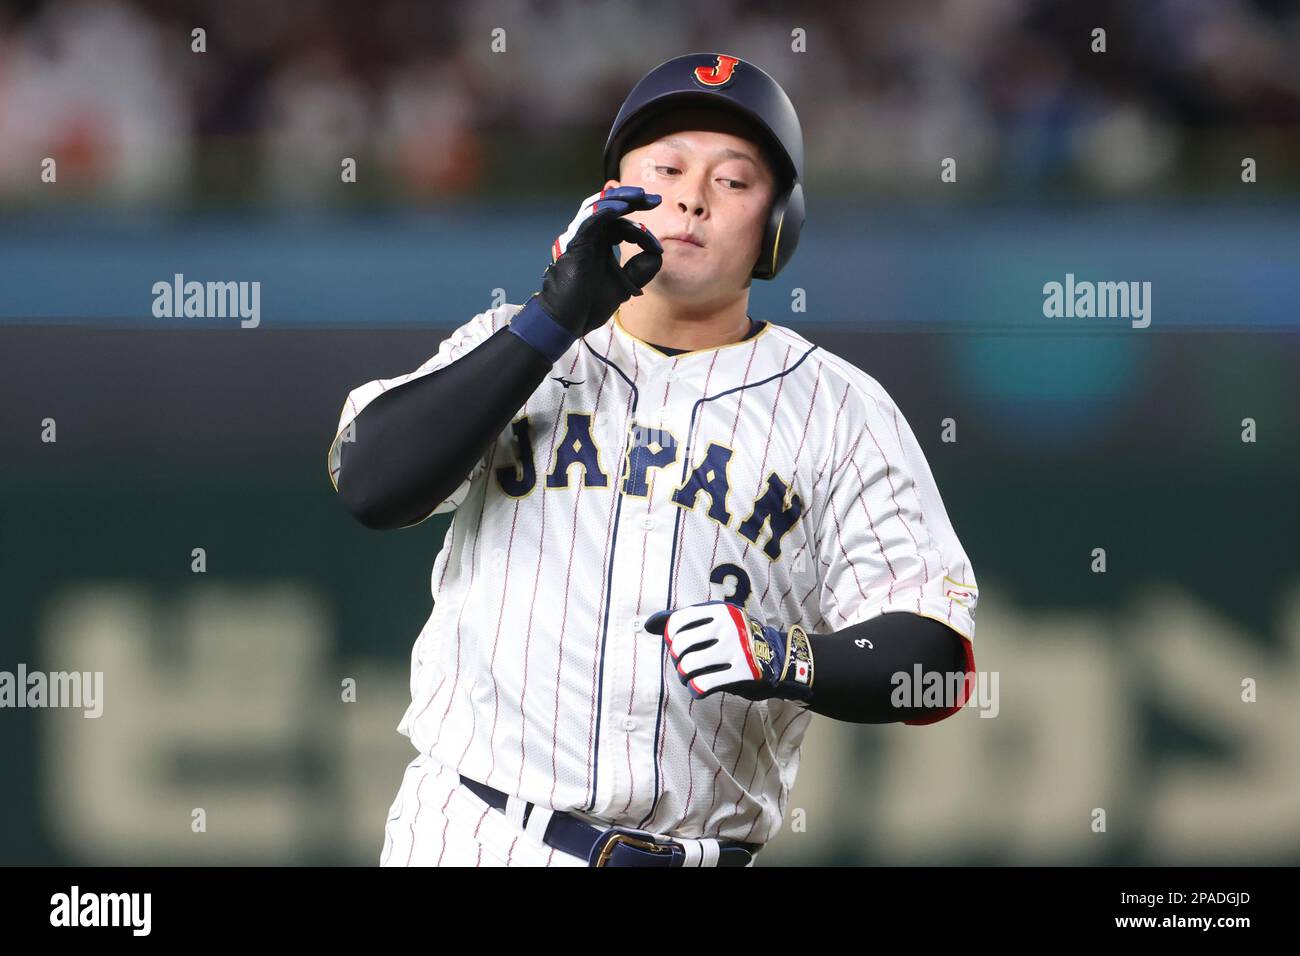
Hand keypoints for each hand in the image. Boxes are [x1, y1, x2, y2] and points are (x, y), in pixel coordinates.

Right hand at [538, 186, 663, 337]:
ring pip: (597, 207)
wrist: (567, 322)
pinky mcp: (574, 244)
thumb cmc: (589, 305)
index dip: (642, 233)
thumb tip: (657, 253)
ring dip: (619, 198)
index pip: (622, 226)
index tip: (656, 248)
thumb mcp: (626, 284)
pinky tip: (623, 207)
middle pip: (609, 208)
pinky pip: (589, 220)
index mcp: (599, 244)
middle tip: (654, 199)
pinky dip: (605, 211)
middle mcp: (589, 237)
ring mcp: (580, 238)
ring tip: (640, 196)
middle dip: (632, 200)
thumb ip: (641, 269)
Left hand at [644, 600, 814, 702]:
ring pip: (688, 666)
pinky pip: (703, 684)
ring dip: (686, 676)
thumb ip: (683, 621)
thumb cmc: (739, 640)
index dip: (672, 639)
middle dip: (678, 660)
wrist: (781, 659)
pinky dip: (697, 689)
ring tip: (693, 677)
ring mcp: (736, 649)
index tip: (681, 647)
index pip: (676, 624)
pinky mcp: (743, 672)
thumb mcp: (716, 622)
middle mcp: (728, 626)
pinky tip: (702, 687)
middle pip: (679, 646)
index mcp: (719, 611)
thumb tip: (648, 625)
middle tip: (688, 665)